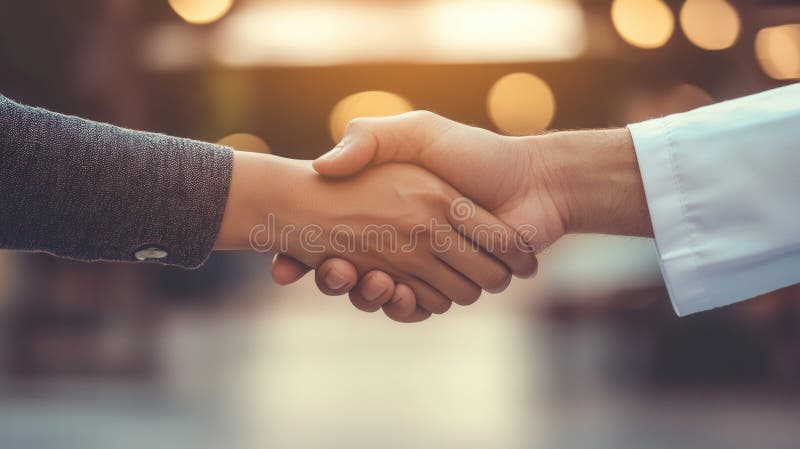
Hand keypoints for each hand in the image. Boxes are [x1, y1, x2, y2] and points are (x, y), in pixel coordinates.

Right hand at [216, 151, 530, 319]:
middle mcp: (402, 241)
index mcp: (389, 210)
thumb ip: (369, 139)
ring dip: (368, 294)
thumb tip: (320, 167)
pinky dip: (403, 308)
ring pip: (379, 294)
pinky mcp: (448, 287)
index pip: (333, 237)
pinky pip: (415, 308)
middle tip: (332, 269)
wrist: (532, 183)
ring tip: (368, 279)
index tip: (286, 264)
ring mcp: (425, 267)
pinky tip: (396, 292)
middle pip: (349, 272)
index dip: (305, 253)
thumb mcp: (416, 133)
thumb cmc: (475, 153)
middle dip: (335, 279)